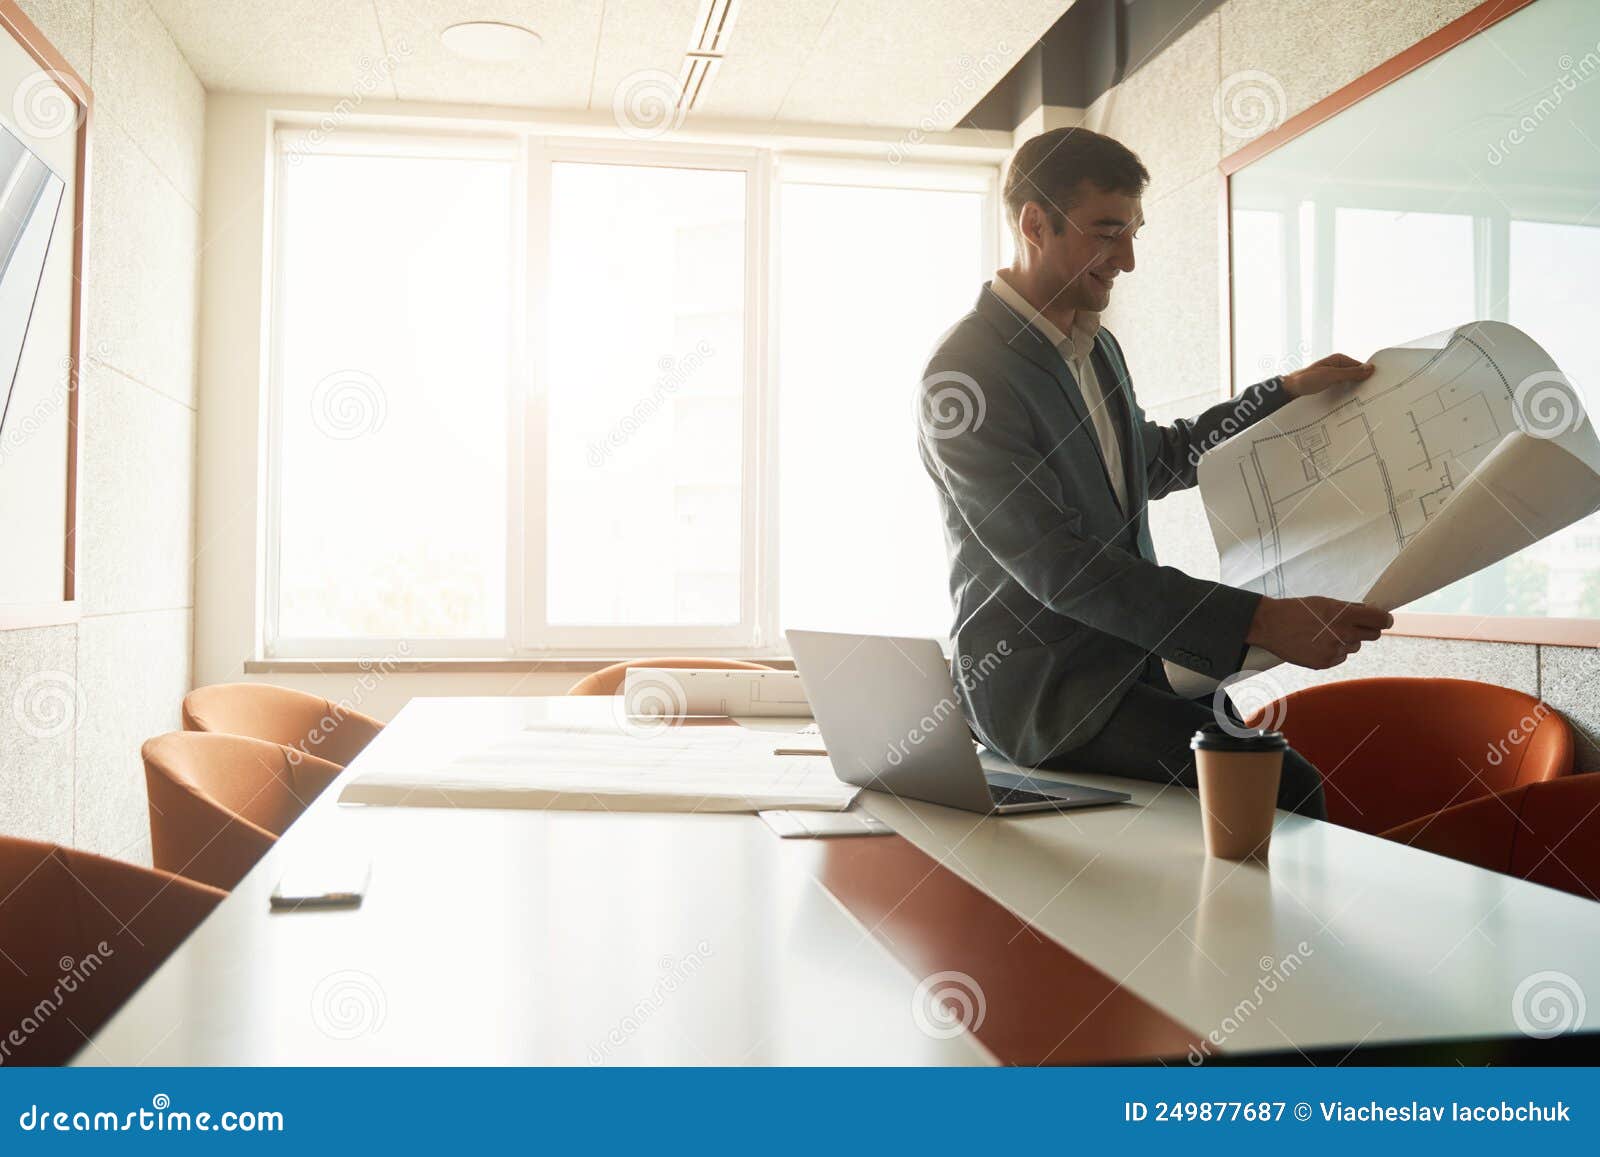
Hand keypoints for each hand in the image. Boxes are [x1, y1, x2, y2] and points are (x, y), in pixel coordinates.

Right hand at [1245, 596, 1393, 669]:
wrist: (1270, 625)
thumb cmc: (1297, 610)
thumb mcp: (1324, 602)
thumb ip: (1349, 608)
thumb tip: (1369, 611)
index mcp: (1343, 615)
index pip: (1380, 620)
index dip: (1385, 619)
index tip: (1384, 619)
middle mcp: (1342, 634)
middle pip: (1373, 635)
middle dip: (1368, 630)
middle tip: (1355, 626)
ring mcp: (1334, 651)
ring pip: (1354, 647)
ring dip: (1347, 641)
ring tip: (1326, 634)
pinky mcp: (1324, 663)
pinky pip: (1341, 658)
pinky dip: (1334, 652)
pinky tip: (1317, 644)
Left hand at [1282, 353, 1374, 397]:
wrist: (1289, 390)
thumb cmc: (1306, 380)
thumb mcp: (1330, 376)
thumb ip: (1350, 373)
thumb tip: (1370, 369)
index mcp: (1339, 359)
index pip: (1361, 366)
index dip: (1368, 376)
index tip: (1376, 387)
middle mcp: (1337, 366)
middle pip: (1356, 375)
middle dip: (1361, 384)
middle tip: (1370, 397)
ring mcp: (1333, 376)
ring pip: (1349, 383)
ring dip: (1353, 391)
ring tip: (1361, 401)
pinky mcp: (1329, 385)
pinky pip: (1342, 389)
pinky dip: (1346, 395)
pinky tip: (1349, 402)